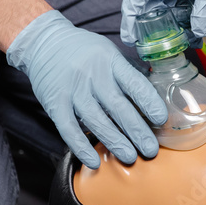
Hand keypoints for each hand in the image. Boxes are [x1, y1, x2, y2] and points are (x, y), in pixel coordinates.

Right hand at [6, 11, 167, 168]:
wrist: (44, 43)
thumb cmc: (84, 51)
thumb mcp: (109, 53)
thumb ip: (128, 75)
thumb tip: (154, 100)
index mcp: (110, 61)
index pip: (134, 83)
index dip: (149, 103)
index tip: (160, 120)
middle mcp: (92, 75)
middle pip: (118, 107)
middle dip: (136, 131)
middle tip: (150, 149)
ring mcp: (72, 89)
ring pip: (96, 120)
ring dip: (114, 142)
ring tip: (130, 157)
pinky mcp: (55, 103)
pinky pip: (68, 129)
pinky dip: (81, 147)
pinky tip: (94, 161)